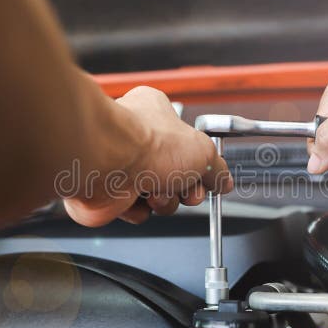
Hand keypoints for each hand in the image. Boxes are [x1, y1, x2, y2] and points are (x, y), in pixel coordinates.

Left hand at [64, 87, 232, 225]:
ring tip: (154, 189)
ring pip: (158, 196)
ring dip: (163, 200)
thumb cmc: (143, 144)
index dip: (201, 164)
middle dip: (185, 189)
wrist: (103, 164)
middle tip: (184, 187)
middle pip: (177, 176)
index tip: (208, 175)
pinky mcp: (110, 193)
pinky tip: (134, 197)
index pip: (188, 145)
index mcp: (158, 116)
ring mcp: (124, 167)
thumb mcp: (201, 152)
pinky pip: (137, 211)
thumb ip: (217, 168)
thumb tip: (224, 179)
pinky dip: (139, 209)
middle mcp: (139, 140)